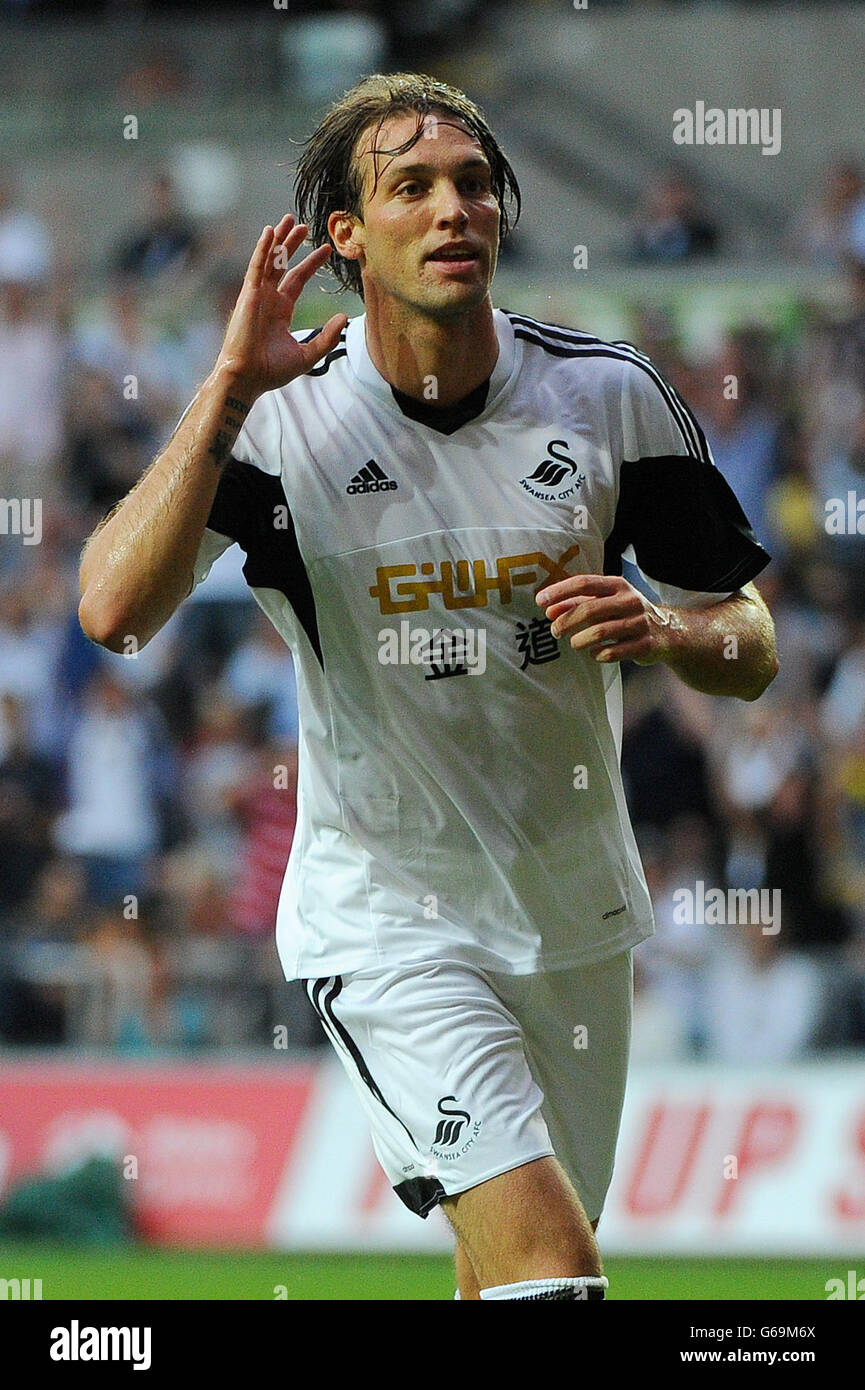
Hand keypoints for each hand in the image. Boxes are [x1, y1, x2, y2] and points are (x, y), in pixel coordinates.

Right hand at [215, 214, 347, 398]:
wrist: (248, 378)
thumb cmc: (272, 371)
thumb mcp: (308, 354)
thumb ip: (327, 336)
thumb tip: (344, 317)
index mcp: (280, 311)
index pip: (297, 279)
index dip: (311, 264)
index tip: (326, 250)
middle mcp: (268, 299)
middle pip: (282, 264)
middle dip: (293, 244)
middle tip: (306, 227)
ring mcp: (257, 295)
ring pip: (269, 260)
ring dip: (279, 239)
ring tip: (290, 220)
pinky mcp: (248, 295)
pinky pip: (256, 266)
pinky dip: (262, 248)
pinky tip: (270, 232)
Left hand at [535, 573, 671, 664]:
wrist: (669, 632)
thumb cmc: (627, 614)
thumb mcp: (606, 602)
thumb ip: (577, 603)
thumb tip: (549, 610)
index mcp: (618, 585)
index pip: (585, 583)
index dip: (560, 591)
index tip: (540, 601)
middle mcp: (630, 601)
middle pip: (589, 610)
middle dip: (566, 621)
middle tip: (554, 631)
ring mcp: (639, 623)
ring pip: (599, 632)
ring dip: (580, 640)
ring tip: (574, 643)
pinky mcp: (645, 645)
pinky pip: (612, 652)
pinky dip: (598, 654)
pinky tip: (594, 653)